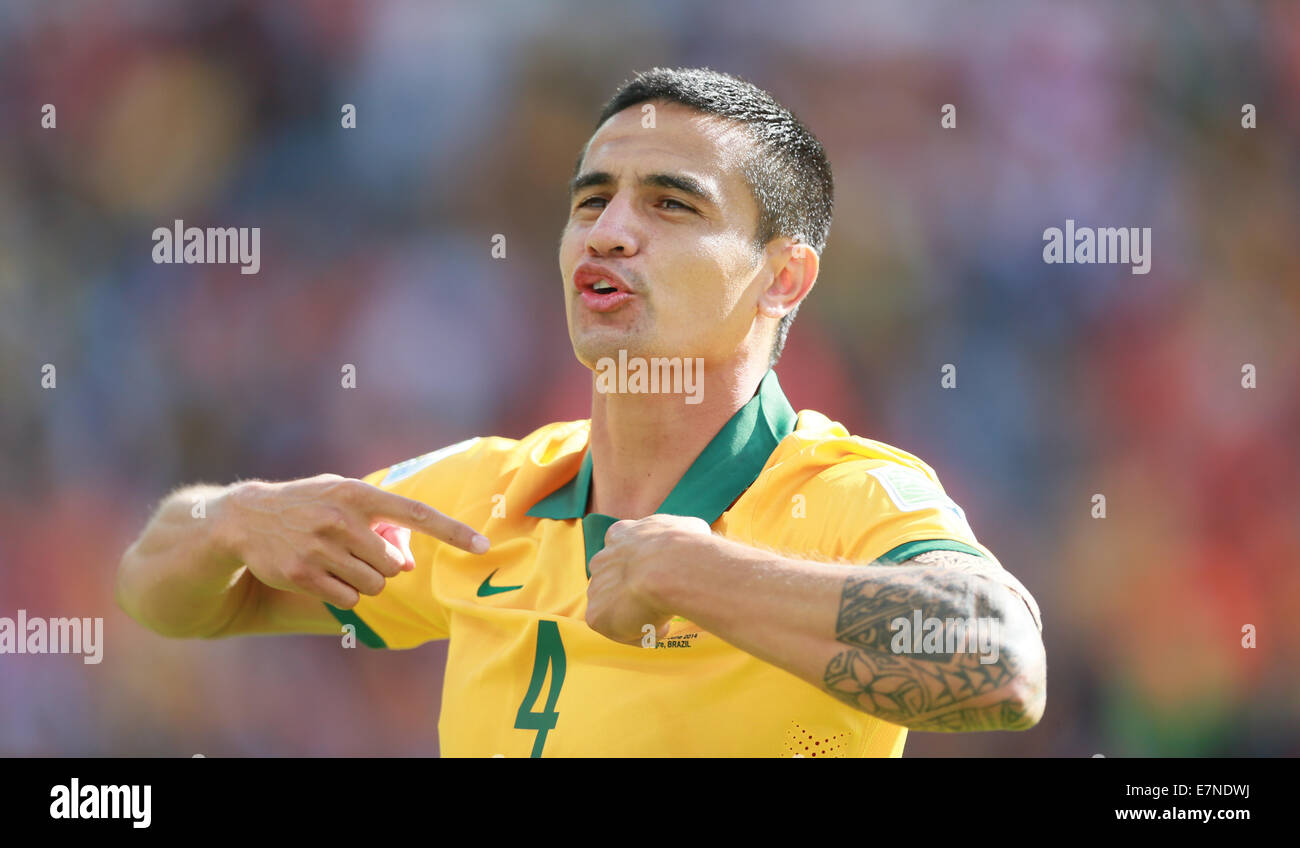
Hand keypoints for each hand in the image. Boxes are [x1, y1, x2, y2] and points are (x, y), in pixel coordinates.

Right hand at [215, 474, 488, 608]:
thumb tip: (411, 556)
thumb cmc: (310, 505)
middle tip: (361, 553)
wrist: (246, 518)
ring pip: (376, 585)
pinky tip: (323, 575)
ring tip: (340, 561)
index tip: (483, 545)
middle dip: (387, 565)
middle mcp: (342, 520)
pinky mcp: (303, 575)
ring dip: (366, 580)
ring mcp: (321, 549)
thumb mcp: (343, 496)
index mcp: (358, 495)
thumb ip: (380, 519)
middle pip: (396, 564)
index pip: (418, 514)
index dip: (453, 531)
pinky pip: (350, 599)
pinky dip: (345, 593)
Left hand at [585, 514, 713, 644]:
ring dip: (637, 616)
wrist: (669, 568)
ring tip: (664, 617)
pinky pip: (618, 631)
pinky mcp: (595, 616)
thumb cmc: (686, 547)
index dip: (642, 568)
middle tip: (660, 602)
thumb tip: (694, 540)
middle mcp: (601, 560)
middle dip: (635, 594)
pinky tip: (659, 626)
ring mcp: (596, 589)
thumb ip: (683, 535)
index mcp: (620, 535)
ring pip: (616, 609)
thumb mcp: (690, 528)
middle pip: (615, 583)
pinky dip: (639, 634)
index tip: (660, 579)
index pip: (624, 553)